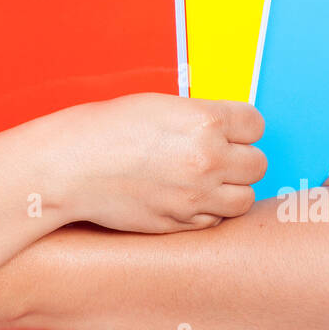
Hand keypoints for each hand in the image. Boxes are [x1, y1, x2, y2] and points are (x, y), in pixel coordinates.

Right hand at [57, 93, 266, 233]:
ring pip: (244, 198)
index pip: (256, 124)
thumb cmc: (105, 129)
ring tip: (206, 180)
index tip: (230, 130)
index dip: (242, 127)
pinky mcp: (181, 223)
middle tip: (218, 156)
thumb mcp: (160, 106)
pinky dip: (208, 211)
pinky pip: (216, 220)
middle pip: (258, 164)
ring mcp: (196, 196)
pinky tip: (187, 197)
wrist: (70, 167)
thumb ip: (199, 119)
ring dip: (231, 189)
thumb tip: (225, 131)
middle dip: (241, 158)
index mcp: (205, 121)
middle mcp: (208, 159)